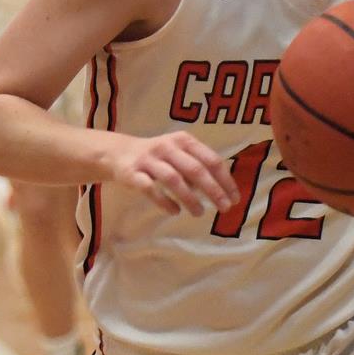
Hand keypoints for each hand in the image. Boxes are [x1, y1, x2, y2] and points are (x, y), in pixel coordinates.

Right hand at [107, 132, 240, 215]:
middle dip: (213, 190)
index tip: (235, 198)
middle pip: (195, 169)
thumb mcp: (179, 154)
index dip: (225, 180)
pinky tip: (175, 211)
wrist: (118, 153)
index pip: (211, 159)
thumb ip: (198, 168)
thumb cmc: (158, 157)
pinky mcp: (133, 173)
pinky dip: (165, 201)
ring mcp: (149, 160)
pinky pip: (150, 189)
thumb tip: (222, 190)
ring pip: (174, 179)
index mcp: (184, 140)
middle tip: (224, 208)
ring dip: (190, 198)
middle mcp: (167, 147)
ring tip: (199, 213)